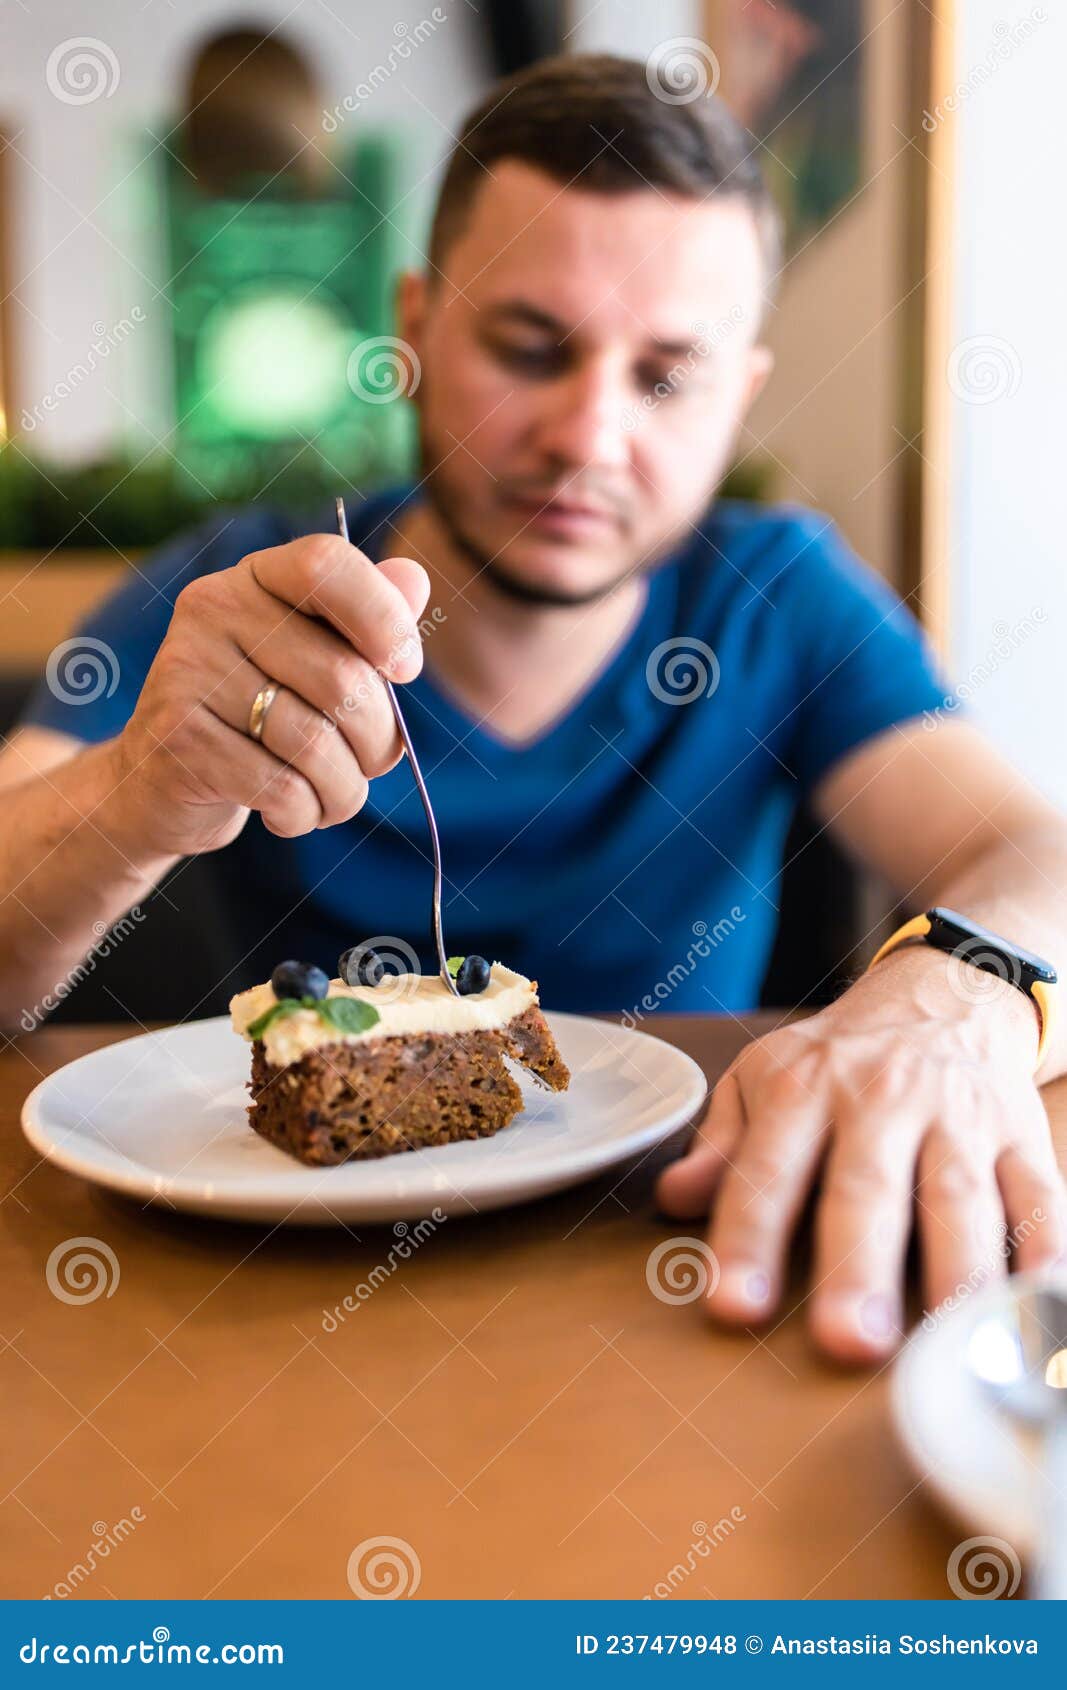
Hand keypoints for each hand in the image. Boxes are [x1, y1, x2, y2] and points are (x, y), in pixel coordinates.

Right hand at [109, 534, 429, 856]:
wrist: (157, 782)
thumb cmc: (254, 717)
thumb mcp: (310, 663)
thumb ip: (362, 623)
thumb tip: (416, 580)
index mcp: (254, 578)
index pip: (327, 564)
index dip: (384, 617)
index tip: (404, 669)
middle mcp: (212, 610)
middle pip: (341, 677)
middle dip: (378, 741)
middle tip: (369, 764)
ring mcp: (188, 672)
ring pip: (316, 744)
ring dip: (344, 790)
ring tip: (334, 798)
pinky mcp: (179, 739)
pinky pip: (281, 787)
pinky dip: (304, 814)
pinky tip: (290, 814)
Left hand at [655, 945, 1066, 1361]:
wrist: (944, 993)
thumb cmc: (839, 1057)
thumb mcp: (762, 1078)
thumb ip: (722, 1144)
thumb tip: (673, 1198)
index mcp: (804, 1088)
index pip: (767, 1170)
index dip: (747, 1239)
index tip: (733, 1307)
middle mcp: (881, 1099)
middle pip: (867, 1189)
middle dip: (857, 1266)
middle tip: (847, 1341)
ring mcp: (958, 1118)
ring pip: (959, 1198)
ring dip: (955, 1272)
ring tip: (948, 1342)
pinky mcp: (1021, 1137)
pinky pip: (1039, 1197)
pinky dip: (1043, 1250)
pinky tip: (1037, 1299)